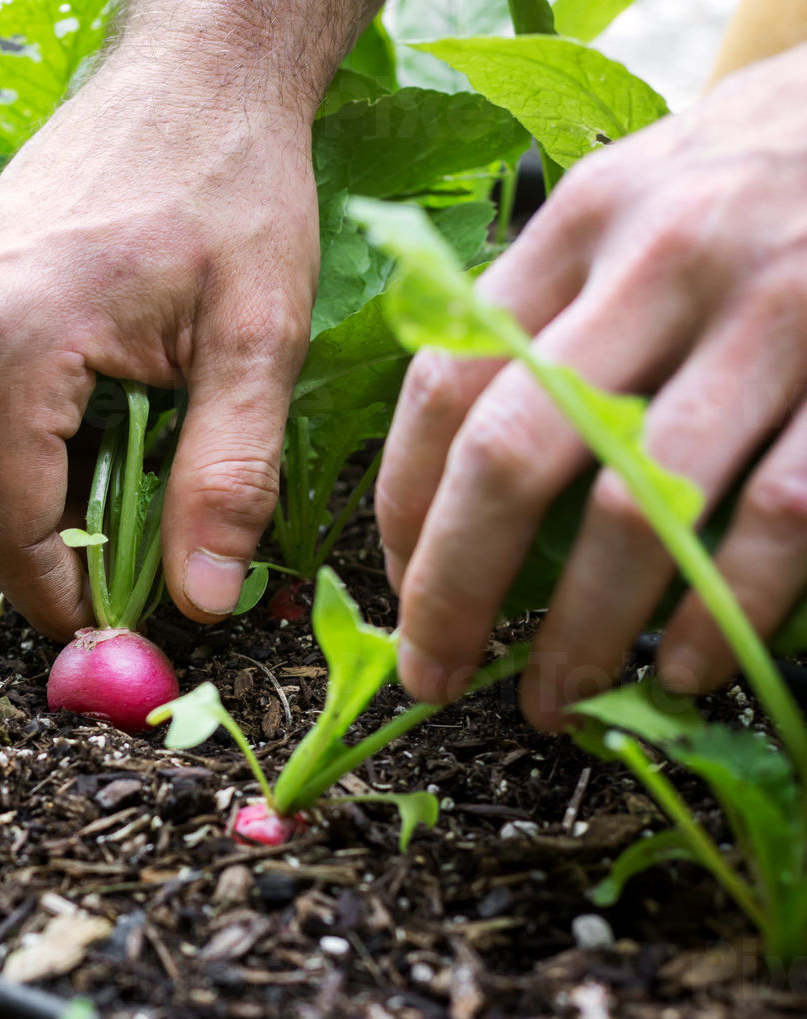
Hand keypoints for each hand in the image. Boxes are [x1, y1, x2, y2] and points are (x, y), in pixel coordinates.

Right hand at [0, 8, 354, 637]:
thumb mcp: (258, 337)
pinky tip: (113, 438)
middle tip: (134, 596)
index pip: (7, 525)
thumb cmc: (235, 182)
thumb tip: (198, 604)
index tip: (118, 639)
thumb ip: (227, 478)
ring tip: (137, 511)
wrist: (198, 64)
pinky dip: (40, 449)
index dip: (57, 602)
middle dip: (52, 566)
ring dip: (48, 506)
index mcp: (16, 341)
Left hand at [376, 49, 806, 726]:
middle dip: (454, 587)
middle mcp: (665, 263)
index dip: (403, 506)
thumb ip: (548, 306)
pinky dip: (722, 612)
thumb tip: (449, 466)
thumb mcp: (635, 201)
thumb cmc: (755, 176)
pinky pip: (774, 519)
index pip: (448, 382)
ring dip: (583, 629)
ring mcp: (772, 318)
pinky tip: (685, 668)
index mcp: (583, 223)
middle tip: (432, 671)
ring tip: (554, 697)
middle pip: (512, 456)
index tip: (395, 589)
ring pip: (639, 509)